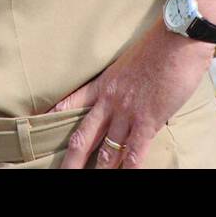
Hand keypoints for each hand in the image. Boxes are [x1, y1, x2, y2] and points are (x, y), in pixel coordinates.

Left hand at [49, 24, 215, 168]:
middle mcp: (109, 100)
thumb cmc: (158, 45)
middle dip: (72, 158)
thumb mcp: (130, 60)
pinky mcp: (148, 119)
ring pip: (107, 148)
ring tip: (92, 178)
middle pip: (83, 135)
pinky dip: (128, 166)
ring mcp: (127, 111)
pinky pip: (134, 149)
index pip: (71, 102)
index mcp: (103, 83)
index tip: (39, 125)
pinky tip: (123, 173)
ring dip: (100, 167)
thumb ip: (124, 79)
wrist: (177, 38)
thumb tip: (130, 88)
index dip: (54, 115)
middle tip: (63, 171)